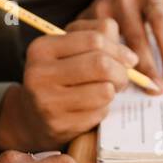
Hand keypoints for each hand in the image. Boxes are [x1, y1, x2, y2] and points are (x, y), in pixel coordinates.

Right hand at [0, 18, 137, 151]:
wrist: (32, 116)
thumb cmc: (60, 75)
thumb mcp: (70, 49)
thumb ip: (100, 37)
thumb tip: (130, 58)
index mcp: (42, 48)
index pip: (94, 40)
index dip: (119, 49)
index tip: (127, 59)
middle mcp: (39, 74)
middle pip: (101, 64)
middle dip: (121, 71)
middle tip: (123, 77)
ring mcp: (47, 102)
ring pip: (105, 90)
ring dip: (113, 91)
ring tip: (106, 90)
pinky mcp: (59, 125)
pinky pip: (100, 112)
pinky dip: (103, 108)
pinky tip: (92, 106)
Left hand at [80, 0, 162, 85]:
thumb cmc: (125, 0)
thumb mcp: (104, 13)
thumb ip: (95, 41)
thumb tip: (97, 83)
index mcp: (103, 9)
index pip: (107, 43)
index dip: (116, 67)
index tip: (126, 90)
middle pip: (135, 36)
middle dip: (146, 66)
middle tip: (157, 91)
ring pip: (159, 24)